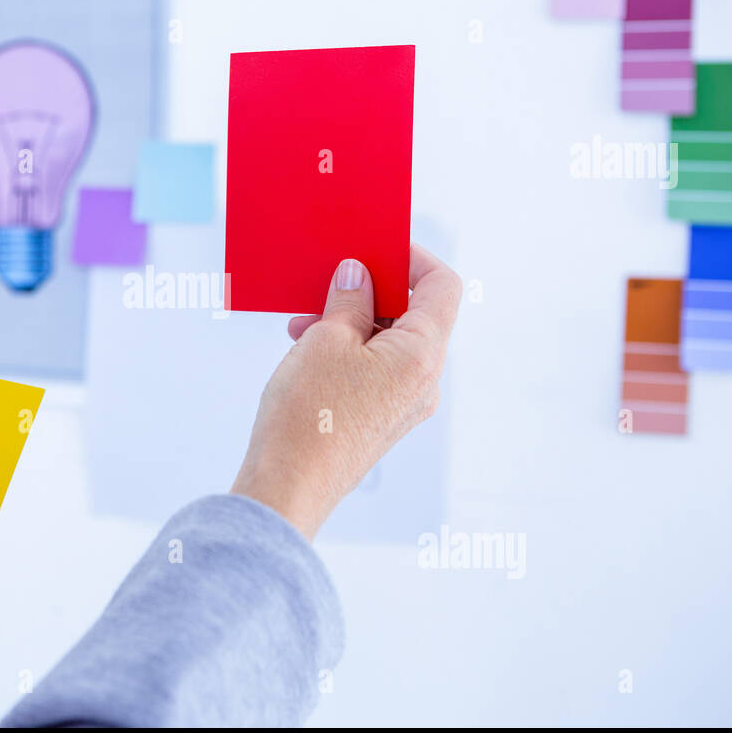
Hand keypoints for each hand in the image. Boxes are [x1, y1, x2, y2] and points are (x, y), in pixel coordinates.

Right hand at [232, 246, 461, 538]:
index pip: (442, 287)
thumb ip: (349, 300)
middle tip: (327, 281)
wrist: (290, 485)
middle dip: (369, 291)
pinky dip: (347, 351)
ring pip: (388, 344)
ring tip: (303, 322)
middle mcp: (425, 382)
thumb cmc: (310, 413)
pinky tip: (306, 350)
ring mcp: (404, 406)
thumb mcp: (326, 339)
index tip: (375, 247)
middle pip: (414, 315)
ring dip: (351, 322)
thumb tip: (360, 276)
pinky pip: (374, 371)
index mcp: (423, 355)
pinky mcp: (380, 423)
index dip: (412, 258)